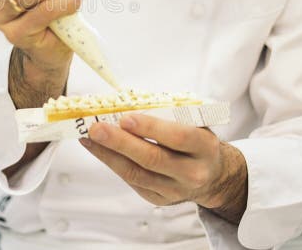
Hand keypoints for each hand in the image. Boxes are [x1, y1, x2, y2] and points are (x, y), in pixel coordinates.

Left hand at [80, 114, 247, 222]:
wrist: (213, 176)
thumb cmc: (196, 140)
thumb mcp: (194, 123)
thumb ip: (168, 114)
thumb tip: (127, 103)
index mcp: (204, 147)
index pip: (177, 137)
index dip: (150, 128)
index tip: (125, 117)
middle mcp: (192, 172)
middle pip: (152, 158)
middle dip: (120, 142)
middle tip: (96, 128)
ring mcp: (175, 190)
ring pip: (136, 173)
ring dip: (108, 154)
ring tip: (88, 137)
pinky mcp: (159, 199)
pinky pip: (132, 181)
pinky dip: (111, 163)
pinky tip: (96, 149)